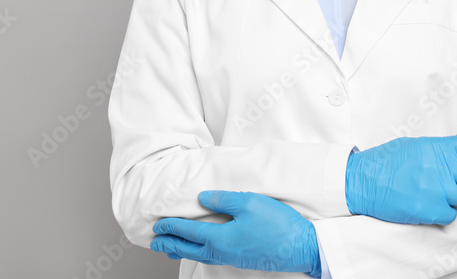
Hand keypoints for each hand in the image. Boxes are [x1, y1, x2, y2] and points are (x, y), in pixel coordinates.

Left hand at [151, 190, 320, 275]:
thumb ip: (224, 200)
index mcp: (220, 238)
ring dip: (183, 251)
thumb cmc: (277, 224)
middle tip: (155, 243)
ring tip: (172, 248)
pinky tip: (204, 250)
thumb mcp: (250, 203)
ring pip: (200, 255)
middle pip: (189, 249)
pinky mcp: (243, 259)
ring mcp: (233, 258)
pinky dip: (199, 253)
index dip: (171, 227)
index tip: (158, 225)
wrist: (302, 247)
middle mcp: (222, 252)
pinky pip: (212, 257)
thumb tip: (203, 198)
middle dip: (170, 245)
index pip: (188, 233)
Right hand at [346, 135, 456, 224]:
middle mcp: (440, 168)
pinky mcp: (429, 210)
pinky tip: (431, 206)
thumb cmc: (385, 162)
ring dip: (455, 198)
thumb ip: (439, 149)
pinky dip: (444, 213)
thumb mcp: (415, 145)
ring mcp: (436, 190)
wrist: (364, 180)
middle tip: (455, 182)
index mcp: (437, 148)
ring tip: (439, 194)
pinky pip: (451, 215)